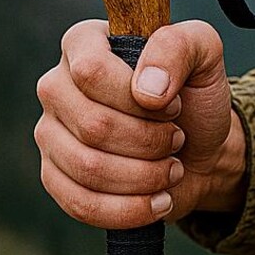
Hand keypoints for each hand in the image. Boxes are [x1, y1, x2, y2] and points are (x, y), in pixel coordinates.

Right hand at [35, 19, 246, 228]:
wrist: (197, 150)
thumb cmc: (194, 98)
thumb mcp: (204, 54)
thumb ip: (180, 47)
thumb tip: (147, 89)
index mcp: (83, 44)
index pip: (91, 72)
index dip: (139, 99)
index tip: (174, 105)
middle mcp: (56, 86)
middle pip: (93, 125)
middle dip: (150, 142)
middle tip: (177, 140)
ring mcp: (50, 134)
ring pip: (88, 168)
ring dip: (145, 177)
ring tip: (172, 169)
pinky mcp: (55, 177)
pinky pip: (82, 204)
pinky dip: (129, 210)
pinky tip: (158, 201)